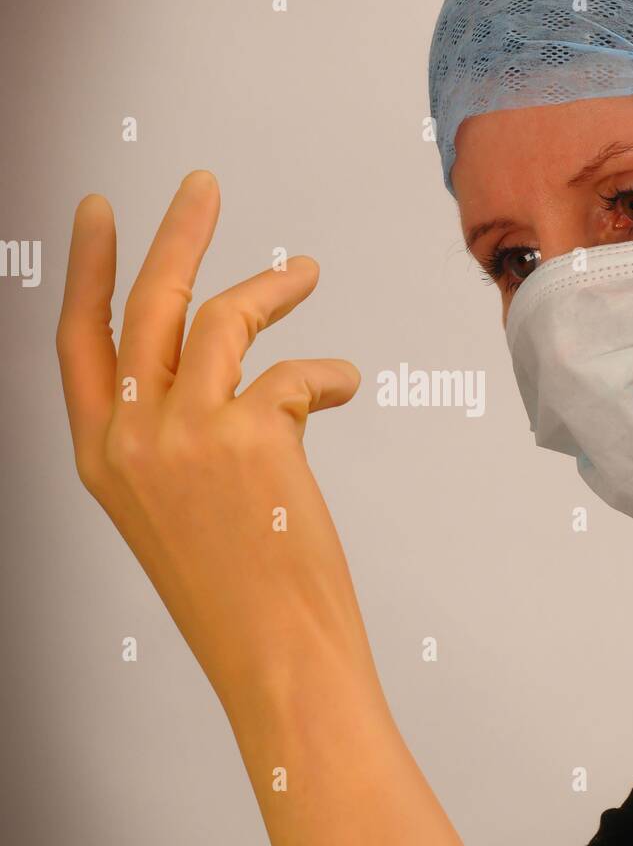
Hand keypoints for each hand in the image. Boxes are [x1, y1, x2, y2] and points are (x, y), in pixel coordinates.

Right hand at [56, 171, 364, 707]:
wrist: (276, 659)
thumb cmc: (236, 594)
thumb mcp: (175, 510)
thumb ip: (181, 436)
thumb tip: (236, 371)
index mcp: (101, 458)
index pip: (79, 340)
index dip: (87, 270)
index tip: (99, 213)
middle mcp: (130, 439)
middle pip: (144, 304)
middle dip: (175, 233)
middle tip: (203, 186)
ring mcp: (185, 433)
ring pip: (220, 318)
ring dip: (271, 285)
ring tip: (304, 273)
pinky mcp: (249, 434)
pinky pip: (295, 370)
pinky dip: (326, 373)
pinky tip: (341, 386)